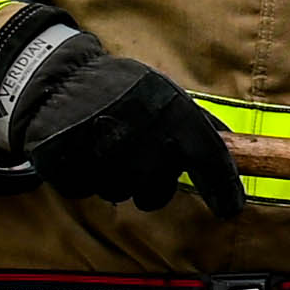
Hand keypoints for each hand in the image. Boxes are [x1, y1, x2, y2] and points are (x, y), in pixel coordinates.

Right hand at [0, 20, 246, 209]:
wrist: (54, 80)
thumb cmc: (116, 89)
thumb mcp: (162, 92)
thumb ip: (197, 122)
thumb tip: (236, 146)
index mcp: (171, 113)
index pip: (209, 158)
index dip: (223, 189)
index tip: (230, 209)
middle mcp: (142, 135)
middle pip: (158, 191)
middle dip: (151, 184)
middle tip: (137, 160)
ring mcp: (103, 153)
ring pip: (121, 193)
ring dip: (116, 180)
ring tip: (105, 147)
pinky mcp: (68, 166)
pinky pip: (85, 190)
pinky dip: (84, 177)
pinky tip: (82, 150)